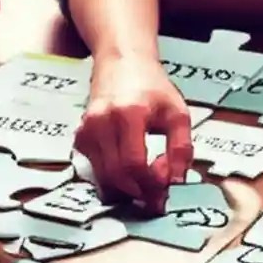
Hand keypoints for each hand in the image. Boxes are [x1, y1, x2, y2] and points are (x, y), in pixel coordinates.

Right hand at [75, 56, 191, 211]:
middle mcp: (102, 122)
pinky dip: (113, 179)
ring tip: (146, 187)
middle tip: (157, 198)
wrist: (122, 64)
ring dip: (126, 190)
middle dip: (139, 192)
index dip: (149, 183)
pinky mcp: (81, 138)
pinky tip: (129, 173)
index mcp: (129, 113)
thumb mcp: (177, 113)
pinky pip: (95, 171)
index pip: (133, 163)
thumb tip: (176, 181)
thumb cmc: (151, 87)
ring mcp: (87, 130)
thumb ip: (181, 148)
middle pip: (116, 175)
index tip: (164, 188)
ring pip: (103, 178)